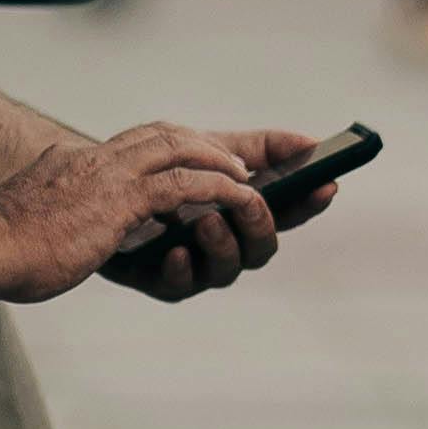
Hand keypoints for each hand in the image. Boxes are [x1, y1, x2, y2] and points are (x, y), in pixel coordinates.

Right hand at [0, 125, 277, 303]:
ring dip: (220, 160)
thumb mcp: (31, 216)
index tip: (198, 153)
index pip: (136, 141)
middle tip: (239, 158)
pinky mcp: (120, 199)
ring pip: (180, 148)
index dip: (173, 143)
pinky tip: (237, 198)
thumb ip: (53, 208)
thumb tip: (59, 221)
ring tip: (246, 178)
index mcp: (77, 163)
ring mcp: (109, 175)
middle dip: (207, 142)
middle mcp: (96, 158)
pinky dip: (216, 188)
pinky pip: (182, 186)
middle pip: (165, 133)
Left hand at [105, 125, 329, 305]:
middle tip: (250, 202)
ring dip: (222, 244)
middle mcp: (225, 245)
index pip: (287, 212)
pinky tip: (174, 251)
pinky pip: (177, 286)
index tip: (326, 185)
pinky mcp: (157, 278)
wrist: (101, 188)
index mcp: (242, 214)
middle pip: (261, 248)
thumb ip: (258, 149)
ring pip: (225, 270)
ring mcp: (195, 265)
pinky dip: (180, 269)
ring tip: (206, 221)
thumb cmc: (163, 173)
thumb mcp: (209, 152)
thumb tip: (309, 142)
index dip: (309, 202)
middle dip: (260, 225)